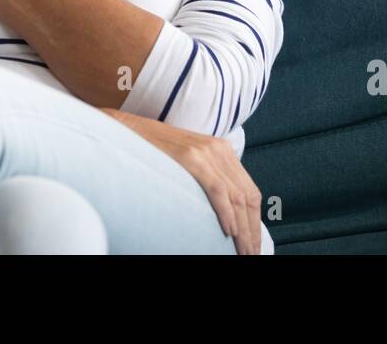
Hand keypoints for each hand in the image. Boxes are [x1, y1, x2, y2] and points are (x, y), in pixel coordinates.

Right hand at [101, 108, 263, 254]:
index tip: (254, 243)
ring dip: (243, 229)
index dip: (255, 221)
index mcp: (223, 151)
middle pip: (247, 196)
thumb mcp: (191, 163)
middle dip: (252, 229)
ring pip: (236, 196)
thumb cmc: (157, 152)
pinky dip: (226, 213)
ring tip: (243, 250)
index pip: (250, 191)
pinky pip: (217, 190)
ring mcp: (207, 152)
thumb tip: (225, 212)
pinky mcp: (193, 158)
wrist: (131, 131)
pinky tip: (229, 231)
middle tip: (252, 254)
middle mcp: (220, 149)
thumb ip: (210, 178)